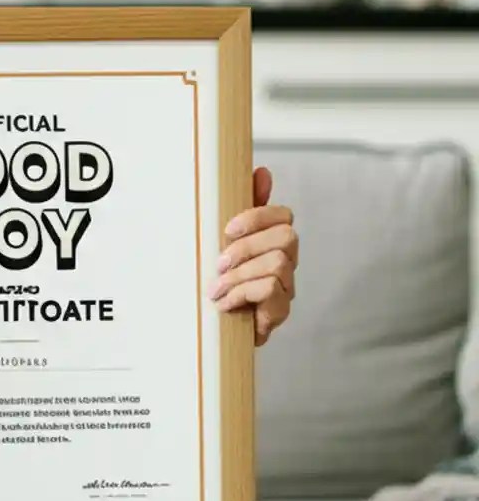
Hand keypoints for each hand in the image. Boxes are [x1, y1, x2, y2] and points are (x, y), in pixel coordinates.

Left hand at [210, 167, 297, 345]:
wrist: (213, 329)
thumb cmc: (220, 280)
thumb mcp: (224, 242)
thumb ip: (242, 209)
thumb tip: (262, 171)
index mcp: (273, 241)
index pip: (283, 215)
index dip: (258, 216)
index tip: (227, 229)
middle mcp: (287, 261)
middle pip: (286, 237)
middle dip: (246, 248)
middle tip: (218, 264)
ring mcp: (287, 287)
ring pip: (277, 263)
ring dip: (239, 276)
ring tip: (215, 290)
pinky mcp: (281, 311)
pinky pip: (271, 289)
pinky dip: (242, 294)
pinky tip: (224, 304)